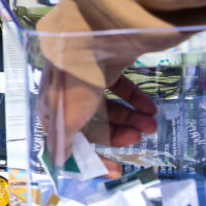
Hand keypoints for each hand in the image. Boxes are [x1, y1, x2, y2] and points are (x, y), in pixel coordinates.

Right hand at [37, 67, 157, 174]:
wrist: (92, 35)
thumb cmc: (76, 82)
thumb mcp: (67, 117)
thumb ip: (64, 141)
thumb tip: (58, 160)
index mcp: (52, 108)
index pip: (70, 139)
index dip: (92, 157)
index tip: (116, 170)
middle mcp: (68, 94)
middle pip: (93, 123)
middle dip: (117, 135)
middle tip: (138, 140)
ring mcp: (88, 78)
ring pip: (110, 106)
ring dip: (131, 119)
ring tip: (152, 125)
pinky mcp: (106, 65)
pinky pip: (121, 88)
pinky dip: (135, 99)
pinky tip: (150, 108)